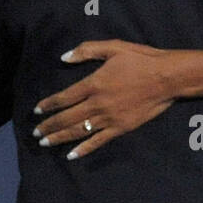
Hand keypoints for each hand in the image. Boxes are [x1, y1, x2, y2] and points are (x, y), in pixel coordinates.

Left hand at [34, 40, 177, 157]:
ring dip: (59, 138)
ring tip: (44, 143)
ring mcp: (108, 118)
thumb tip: (64, 57)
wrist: (167, 78)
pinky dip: (83, 149)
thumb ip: (86, 51)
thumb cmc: (141, 59)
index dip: (48, 105)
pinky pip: (98, 141)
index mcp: (93, 84)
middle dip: (48, 126)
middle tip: (35, 133)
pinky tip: (71, 155)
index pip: (63, 97)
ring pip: (78, 131)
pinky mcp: (120, 128)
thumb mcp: (113, 47)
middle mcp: (97, 104)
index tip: (36, 110)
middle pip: (66, 118)